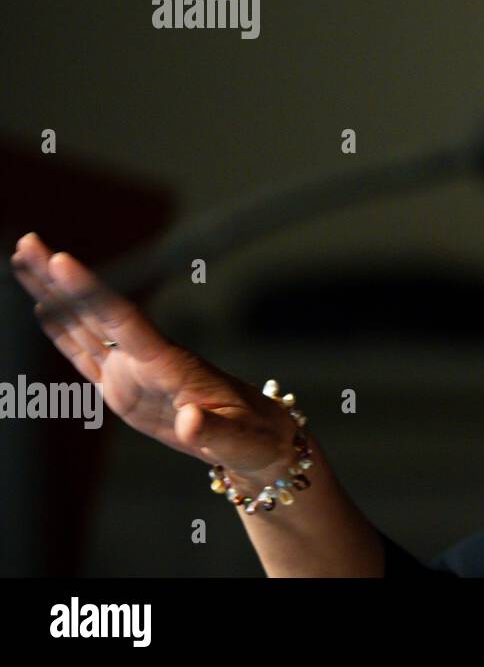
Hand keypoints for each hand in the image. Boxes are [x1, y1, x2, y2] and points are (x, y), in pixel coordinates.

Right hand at [10, 232, 298, 485]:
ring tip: (26, 259)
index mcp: (170, 364)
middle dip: (60, 280)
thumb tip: (190, 422)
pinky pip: (84, 355)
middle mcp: (146, 359)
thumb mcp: (240, 440)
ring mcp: (133, 372)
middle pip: (95, 312)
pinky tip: (42, 308)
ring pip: (83, 326)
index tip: (64, 261)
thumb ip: (214, 430)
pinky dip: (61, 331)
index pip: (123, 320)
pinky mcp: (124, 389)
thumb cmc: (253, 438)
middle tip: (29, 241)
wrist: (258, 442)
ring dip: (54, 295)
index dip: (92, 292)